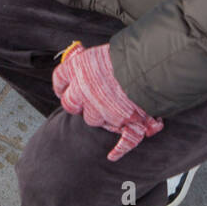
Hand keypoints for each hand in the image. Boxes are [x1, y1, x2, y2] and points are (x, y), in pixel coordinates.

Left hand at [52, 41, 162, 160]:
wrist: (147, 62)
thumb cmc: (125, 51)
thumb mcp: (99, 49)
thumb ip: (89, 60)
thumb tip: (84, 59)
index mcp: (77, 69)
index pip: (59, 79)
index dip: (61, 84)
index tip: (63, 86)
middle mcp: (84, 92)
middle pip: (71, 104)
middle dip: (78, 103)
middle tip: (86, 99)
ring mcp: (102, 110)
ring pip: (94, 119)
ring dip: (101, 115)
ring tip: (114, 104)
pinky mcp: (123, 121)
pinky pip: (121, 140)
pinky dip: (119, 149)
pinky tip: (113, 155)